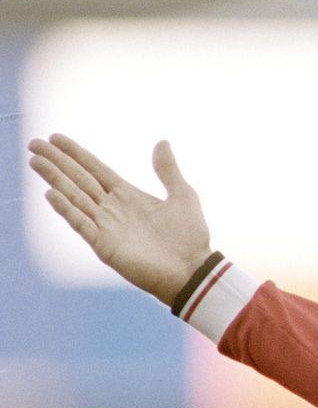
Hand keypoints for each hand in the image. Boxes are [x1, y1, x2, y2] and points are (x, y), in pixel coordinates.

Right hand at [27, 134, 213, 302]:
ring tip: (35, 161)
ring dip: (55, 179)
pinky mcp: (104, 245)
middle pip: (79, 179)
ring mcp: (106, 226)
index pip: (95, 169)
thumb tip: (162, 142)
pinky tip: (52, 193)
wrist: (193, 270)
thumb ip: (168, 170)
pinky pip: (82, 224)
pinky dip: (67, 209)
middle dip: (57, 161)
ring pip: (75, 197)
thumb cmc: (190, 237)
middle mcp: (112, 208)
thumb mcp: (182, 196)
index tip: (56, 137)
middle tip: (34, 143)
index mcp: (128, 195)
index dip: (76, 154)